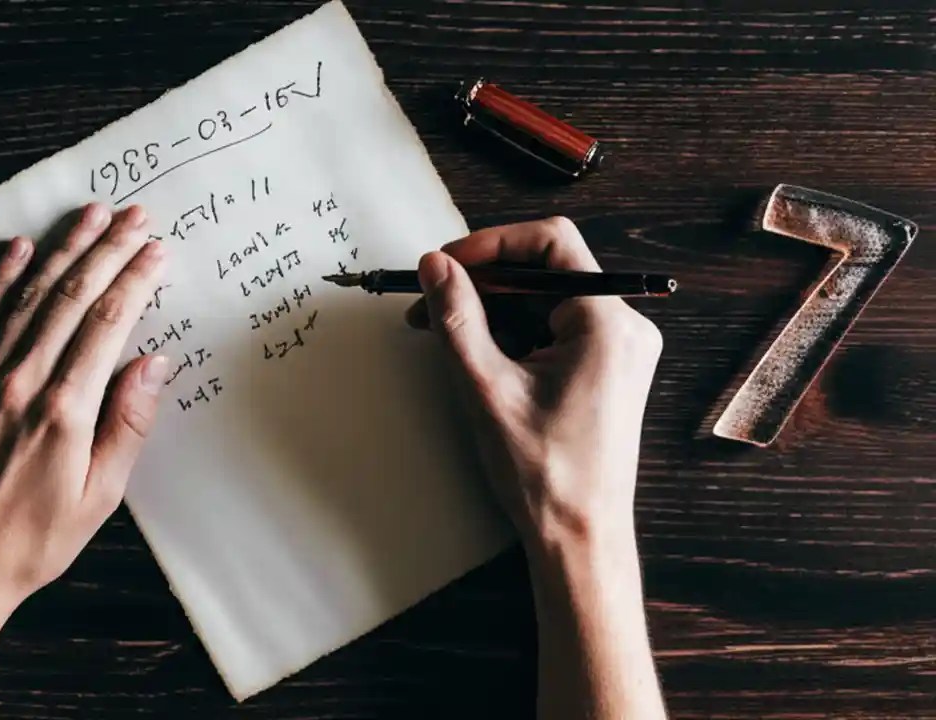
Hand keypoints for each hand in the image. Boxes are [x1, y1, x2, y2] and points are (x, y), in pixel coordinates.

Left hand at [0, 202, 168, 620]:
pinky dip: (0, 278)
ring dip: (61, 249)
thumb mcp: (98, 497)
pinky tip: (17, 248)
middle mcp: (19, 382)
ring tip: (89, 213)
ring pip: (28, 295)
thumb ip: (127, 425)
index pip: (107, 324)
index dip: (135, 280)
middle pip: (71, 297)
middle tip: (134, 214)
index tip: (157, 249)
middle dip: (106, 249)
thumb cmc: (33, 541)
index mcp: (63, 410)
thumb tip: (154, 364)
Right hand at [407, 217, 662, 557]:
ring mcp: (618, 350)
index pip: (552, 243)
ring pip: (545, 301)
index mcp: (607, 324)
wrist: (581, 537)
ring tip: (439, 332)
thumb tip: (435, 265)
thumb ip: (458, 318)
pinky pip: (553, 329)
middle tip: (429, 300)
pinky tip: (473, 354)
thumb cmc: (544, 474)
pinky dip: (512, 334)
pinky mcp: (605, 370)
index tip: (446, 264)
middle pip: (545, 271)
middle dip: (482, 282)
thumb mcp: (487, 388)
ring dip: (491, 310)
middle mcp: (624, 328)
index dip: (492, 245)